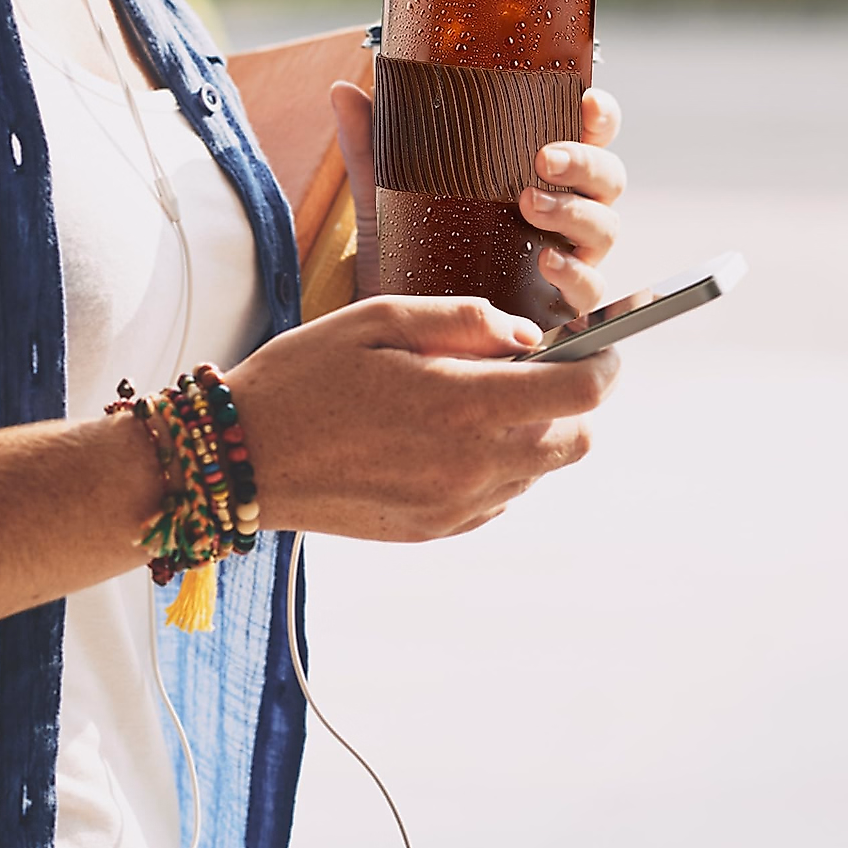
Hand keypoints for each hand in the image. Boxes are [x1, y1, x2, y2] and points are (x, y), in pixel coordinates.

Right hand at [228, 296, 619, 541]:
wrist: (242, 460)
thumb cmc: (305, 376)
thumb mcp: (380, 318)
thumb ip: (466, 322)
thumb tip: (529, 337)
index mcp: (461, 406)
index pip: (578, 394)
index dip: (604, 366)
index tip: (603, 348)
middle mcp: (470, 467)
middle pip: (574, 441)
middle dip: (574, 401)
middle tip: (537, 368)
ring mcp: (455, 506)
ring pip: (540, 470)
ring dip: (533, 431)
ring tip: (477, 396)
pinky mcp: (436, 529)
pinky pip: (501, 494)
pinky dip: (498, 461)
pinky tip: (448, 434)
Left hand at [332, 83, 626, 309]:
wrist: (404, 325)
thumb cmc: (412, 251)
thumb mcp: (386, 197)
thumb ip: (372, 146)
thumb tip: (344, 91)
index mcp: (542, 173)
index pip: (589, 134)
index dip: (599, 115)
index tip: (584, 100)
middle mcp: (566, 212)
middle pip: (608, 178)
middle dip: (585, 163)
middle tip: (544, 159)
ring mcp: (570, 257)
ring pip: (605, 228)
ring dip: (575, 212)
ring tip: (529, 203)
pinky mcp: (562, 305)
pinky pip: (589, 289)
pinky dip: (574, 273)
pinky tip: (545, 260)